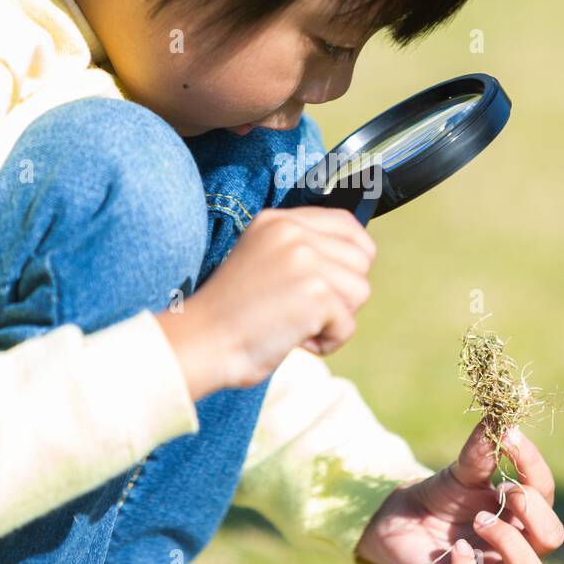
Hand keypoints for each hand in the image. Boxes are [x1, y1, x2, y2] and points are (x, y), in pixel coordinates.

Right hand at [157, 206, 375, 398]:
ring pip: (360, 291)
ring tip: (297, 325)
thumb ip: (302, 250)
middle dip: (343, 292)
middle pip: (361, 260)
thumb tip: (357, 257)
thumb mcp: (263, 259)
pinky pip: (348, 324)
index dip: (354, 255)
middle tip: (305, 310)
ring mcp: (305, 260)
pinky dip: (328, 342)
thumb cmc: (232, 314)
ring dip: (336, 318)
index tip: (338, 282)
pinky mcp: (315, 293)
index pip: (347, 224)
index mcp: (278, 221)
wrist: (202, 342)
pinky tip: (295, 341)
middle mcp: (293, 232)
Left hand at [353, 420, 563, 563]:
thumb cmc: (444, 495)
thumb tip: (500, 416)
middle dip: (534, 511)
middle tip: (504, 489)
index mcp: (522, 513)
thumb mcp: (462, 469)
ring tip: (480, 518)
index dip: (533, 466)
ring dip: (510, 541)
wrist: (401, 516)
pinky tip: (455, 547)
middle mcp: (515, 544)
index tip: (511, 438)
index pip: (545, 492)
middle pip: (551, 537)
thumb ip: (482, 449)